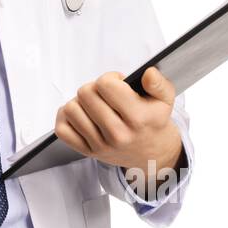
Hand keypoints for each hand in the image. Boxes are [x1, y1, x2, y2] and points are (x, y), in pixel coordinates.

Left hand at [54, 67, 182, 182]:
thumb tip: (148, 73)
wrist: (151, 154)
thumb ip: (158, 83)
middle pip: (85, 93)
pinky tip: (82, 115)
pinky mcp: (87, 152)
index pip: (105, 85)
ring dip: (80, 102)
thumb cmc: (152, 121)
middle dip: (95, 88)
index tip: (118, 85)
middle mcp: (118, 134)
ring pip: (71, 109)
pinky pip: (62, 129)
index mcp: (138, 118)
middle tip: (106, 95)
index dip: (110, 78)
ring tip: (95, 105)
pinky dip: (67, 118)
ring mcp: (100, 145)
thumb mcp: (165, 100)